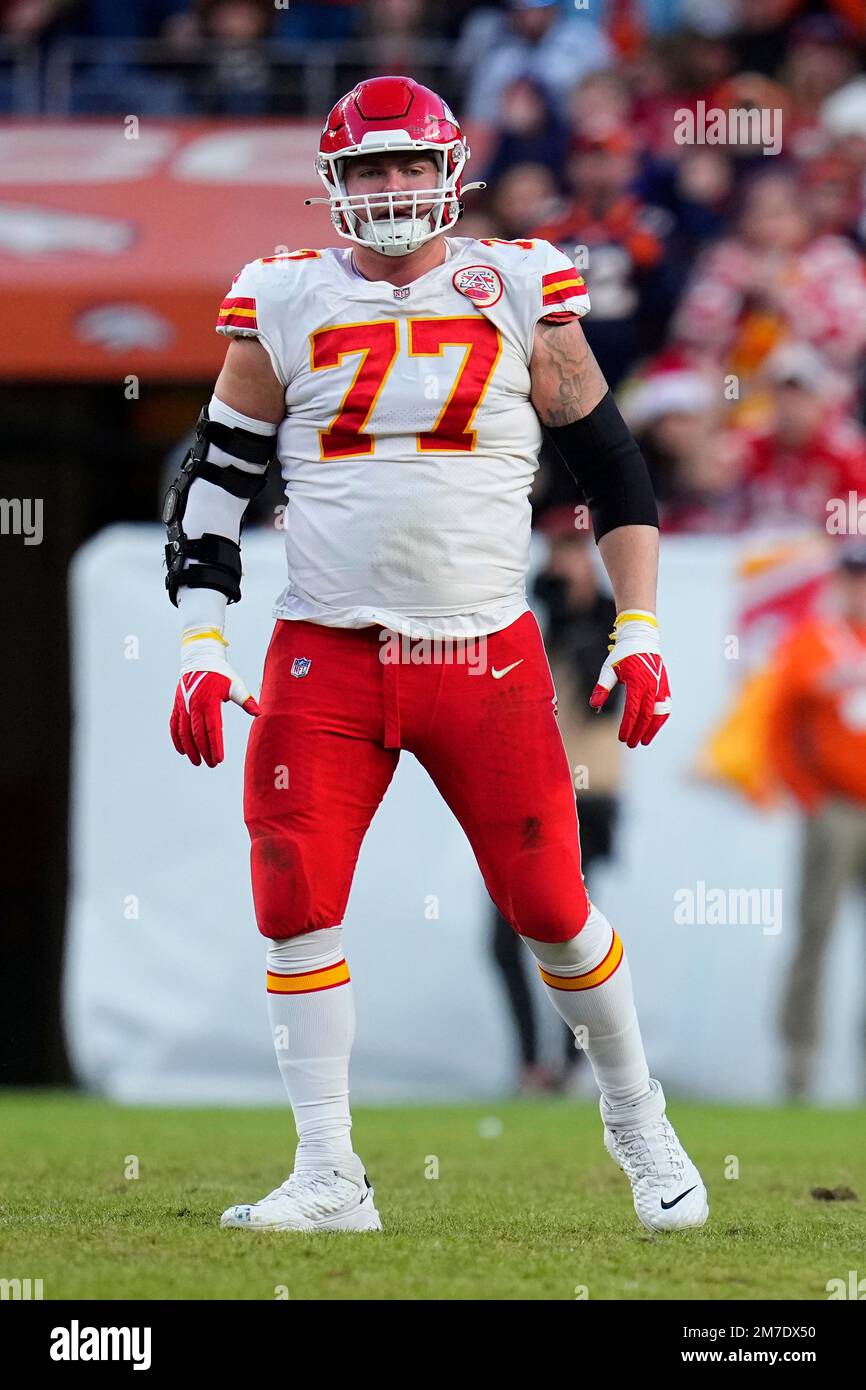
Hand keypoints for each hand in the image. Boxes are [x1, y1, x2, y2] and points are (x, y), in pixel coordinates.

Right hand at [170, 627, 259, 767]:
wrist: (200, 658)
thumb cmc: (221, 673)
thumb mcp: (235, 685)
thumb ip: (246, 700)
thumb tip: (259, 713)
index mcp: (209, 702)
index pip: (212, 729)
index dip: (215, 746)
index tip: (219, 759)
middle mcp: (194, 706)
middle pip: (198, 734)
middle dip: (204, 752)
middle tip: (211, 765)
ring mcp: (183, 706)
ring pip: (184, 733)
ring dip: (190, 749)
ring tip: (197, 762)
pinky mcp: (177, 705)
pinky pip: (174, 725)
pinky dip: (177, 739)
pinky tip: (182, 750)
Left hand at [590, 610, 670, 747]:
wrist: (641, 639)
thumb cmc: (622, 655)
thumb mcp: (608, 669)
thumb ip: (602, 688)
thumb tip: (594, 705)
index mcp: (637, 682)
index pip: (633, 711)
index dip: (628, 726)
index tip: (622, 738)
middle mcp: (651, 686)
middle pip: (646, 716)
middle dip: (638, 732)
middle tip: (630, 744)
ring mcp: (660, 687)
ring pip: (659, 714)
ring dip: (652, 729)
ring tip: (644, 741)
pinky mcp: (665, 686)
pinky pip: (666, 707)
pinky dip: (660, 719)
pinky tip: (653, 728)